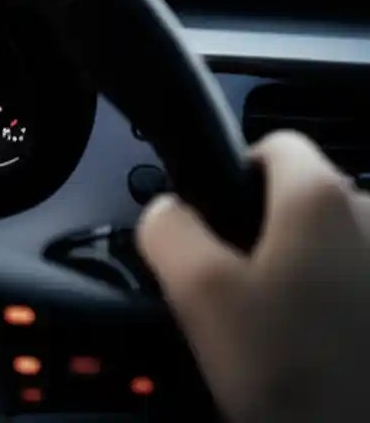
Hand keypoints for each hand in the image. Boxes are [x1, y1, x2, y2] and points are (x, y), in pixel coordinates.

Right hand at [139, 131, 369, 422]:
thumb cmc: (296, 371)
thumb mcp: (198, 294)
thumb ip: (167, 230)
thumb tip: (165, 211)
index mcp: (320, 196)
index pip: (272, 145)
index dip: (233, 179)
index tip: (219, 233)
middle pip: (305, 200)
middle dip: (272, 237)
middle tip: (248, 299)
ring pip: (337, 249)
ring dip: (314, 277)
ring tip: (292, 335)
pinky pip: (357, 285)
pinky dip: (343, 307)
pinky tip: (327, 350)